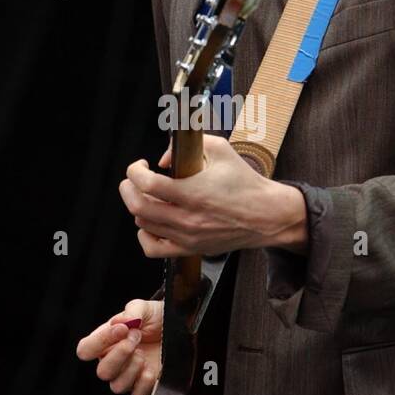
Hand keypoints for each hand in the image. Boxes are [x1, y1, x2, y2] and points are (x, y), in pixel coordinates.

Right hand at [76, 299, 162, 394]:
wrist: (178, 328)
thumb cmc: (155, 319)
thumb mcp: (144, 308)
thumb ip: (131, 311)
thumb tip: (119, 322)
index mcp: (105, 342)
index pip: (85, 350)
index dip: (99, 342)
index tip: (122, 329)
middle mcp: (113, 362)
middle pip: (102, 372)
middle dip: (120, 354)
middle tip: (136, 338)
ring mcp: (128, 376)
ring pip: (117, 386)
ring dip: (133, 368)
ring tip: (143, 353)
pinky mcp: (143, 386)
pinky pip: (136, 394)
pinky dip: (144, 382)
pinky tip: (151, 368)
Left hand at [118, 134, 307, 257]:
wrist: (267, 216)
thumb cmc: (245, 183)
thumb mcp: (221, 150)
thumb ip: (190, 146)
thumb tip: (163, 160)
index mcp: (194, 192)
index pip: (147, 184)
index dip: (135, 171)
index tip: (140, 165)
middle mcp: (188, 217)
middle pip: (138, 206)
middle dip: (128, 187)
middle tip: (133, 179)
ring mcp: (187, 237)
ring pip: (143, 223)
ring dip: (138, 206)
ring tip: (148, 195)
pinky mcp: (190, 249)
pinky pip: (153, 249)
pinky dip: (144, 234)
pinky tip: (151, 221)